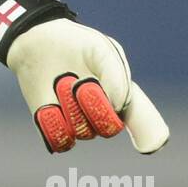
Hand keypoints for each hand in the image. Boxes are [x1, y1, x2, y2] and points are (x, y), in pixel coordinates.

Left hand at [6, 18, 169, 153]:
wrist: (37, 41)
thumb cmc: (73, 44)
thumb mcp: (100, 49)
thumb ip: (116, 76)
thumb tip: (118, 108)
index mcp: (121, 95)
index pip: (142, 121)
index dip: (150, 134)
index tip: (148, 145)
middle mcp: (103, 114)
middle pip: (108, 128)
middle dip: (93, 105)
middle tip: (80, 82)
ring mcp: (78, 123)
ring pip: (81, 131)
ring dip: (69, 105)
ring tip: (61, 82)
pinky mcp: (53, 127)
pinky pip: (59, 140)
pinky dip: (52, 124)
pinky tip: (48, 106)